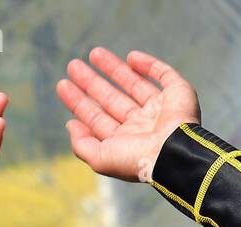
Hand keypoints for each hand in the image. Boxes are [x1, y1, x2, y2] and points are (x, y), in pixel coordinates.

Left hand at [56, 48, 199, 182]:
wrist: (172, 152)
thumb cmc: (135, 159)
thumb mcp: (99, 158)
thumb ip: (81, 144)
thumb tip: (70, 125)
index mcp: (124, 142)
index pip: (96, 118)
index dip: (78, 102)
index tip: (63, 85)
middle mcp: (141, 126)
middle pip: (111, 99)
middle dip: (91, 82)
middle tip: (73, 65)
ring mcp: (159, 109)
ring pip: (133, 84)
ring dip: (114, 68)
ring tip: (94, 53)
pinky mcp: (178, 93)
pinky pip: (163, 75)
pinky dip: (149, 65)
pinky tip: (131, 57)